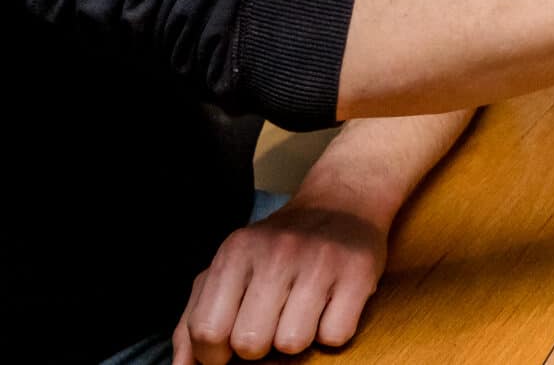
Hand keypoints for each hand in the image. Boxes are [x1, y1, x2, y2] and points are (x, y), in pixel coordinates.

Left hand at [173, 197, 387, 362]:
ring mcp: (320, 261)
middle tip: (271, 325)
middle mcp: (277, 252)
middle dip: (259, 347)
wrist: (343, 203)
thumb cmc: (279, 248)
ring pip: (292, 343)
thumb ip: (194, 320)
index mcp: (236, 252)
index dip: (216, 354)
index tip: (230, 348)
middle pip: (249, 342)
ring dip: (295, 339)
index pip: (207, 330)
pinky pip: (335, 336)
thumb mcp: (229, 270)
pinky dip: (331, 332)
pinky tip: (329, 307)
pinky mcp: (358, 272)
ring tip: (301, 313)